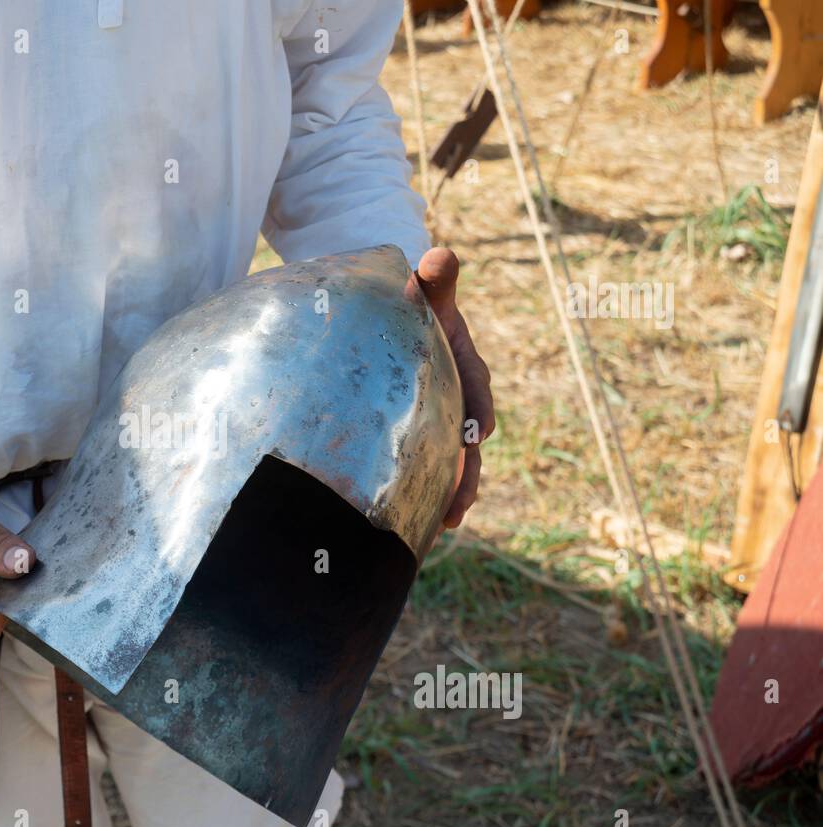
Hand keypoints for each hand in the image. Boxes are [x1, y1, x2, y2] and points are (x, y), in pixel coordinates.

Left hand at [406, 247, 493, 529]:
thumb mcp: (423, 294)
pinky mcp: (422, 438)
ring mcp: (442, 423)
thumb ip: (433, 282)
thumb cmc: (413, 308)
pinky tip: (412, 524)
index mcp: (466, 369)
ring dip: (452, 492)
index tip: (477, 433)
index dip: (479, 412)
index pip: (477, 392)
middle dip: (469, 472)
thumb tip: (440, 252)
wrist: (397, 323)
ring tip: (445, 522)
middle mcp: (461, 402)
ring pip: (454, 463)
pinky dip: (424, 494)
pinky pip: (428, 469)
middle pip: (470, 442)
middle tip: (462, 500)